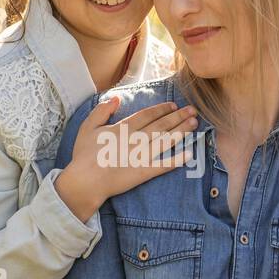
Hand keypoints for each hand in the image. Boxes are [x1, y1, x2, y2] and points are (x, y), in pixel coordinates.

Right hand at [56, 97, 197, 219]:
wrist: (86, 180)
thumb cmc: (84, 155)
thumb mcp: (87, 127)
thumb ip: (101, 111)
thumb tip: (116, 98)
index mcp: (123, 127)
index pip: (148, 115)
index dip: (162, 109)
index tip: (173, 106)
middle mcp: (136, 139)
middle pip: (162, 125)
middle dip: (178, 116)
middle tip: (193, 110)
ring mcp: (142, 155)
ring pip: (166, 140)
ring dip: (182, 131)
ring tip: (195, 124)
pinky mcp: (144, 172)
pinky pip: (164, 165)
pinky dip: (177, 160)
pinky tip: (189, 154)